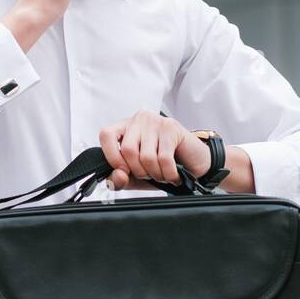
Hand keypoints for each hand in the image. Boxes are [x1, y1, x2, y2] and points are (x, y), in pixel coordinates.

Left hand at [98, 110, 212, 190]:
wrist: (193, 162)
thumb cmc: (162, 165)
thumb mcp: (136, 176)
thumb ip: (120, 178)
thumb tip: (117, 176)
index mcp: (126, 127)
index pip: (106, 135)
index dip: (112, 157)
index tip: (124, 171)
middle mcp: (139, 120)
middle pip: (128, 150)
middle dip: (139, 171)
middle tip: (151, 173)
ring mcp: (156, 121)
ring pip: (146, 157)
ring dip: (156, 174)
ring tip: (163, 173)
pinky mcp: (172, 128)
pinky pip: (164, 159)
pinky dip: (168, 174)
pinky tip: (173, 174)